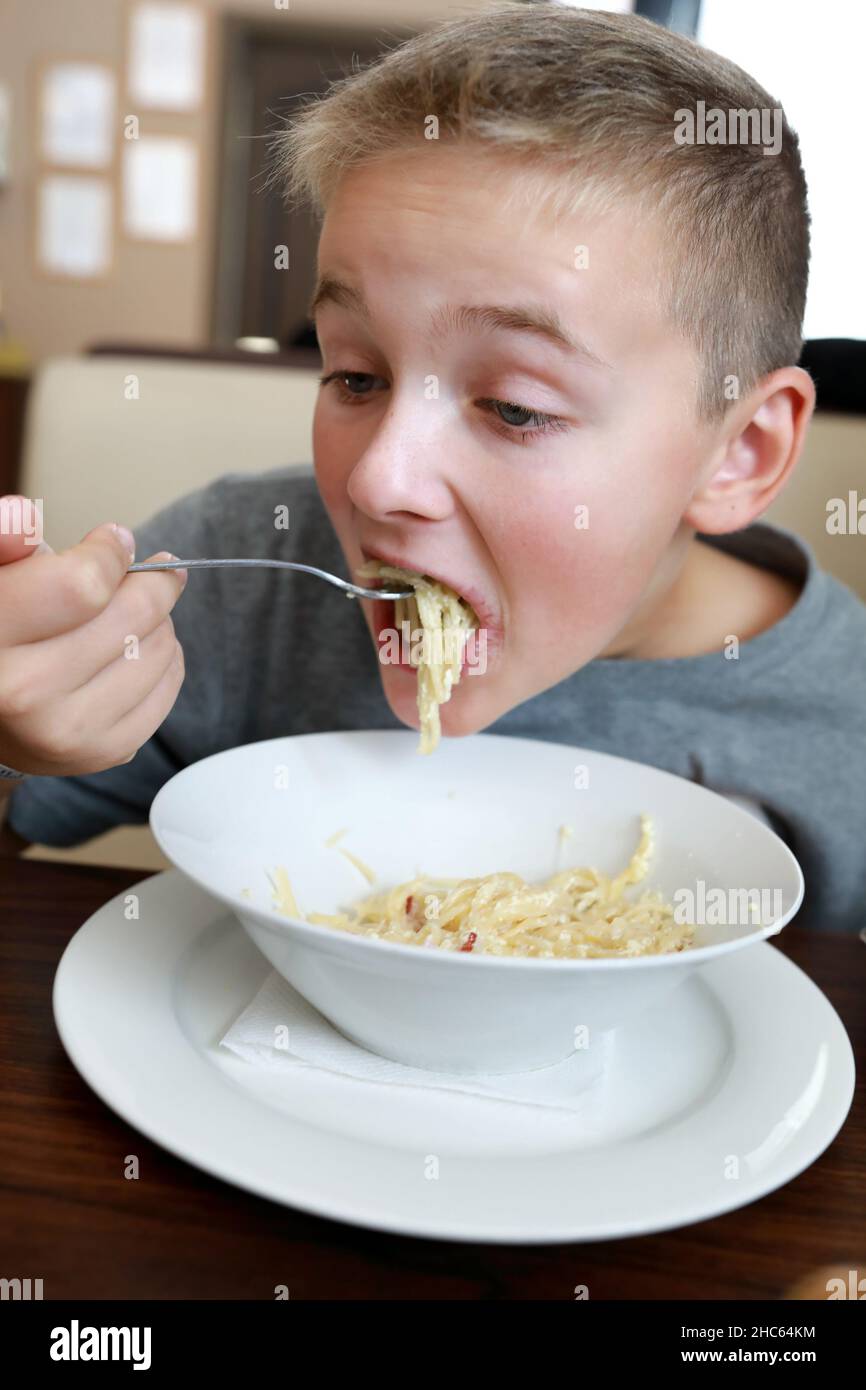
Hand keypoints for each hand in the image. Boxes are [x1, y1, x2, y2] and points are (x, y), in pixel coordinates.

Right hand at [0, 496, 187, 776]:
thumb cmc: (0, 629)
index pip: (81, 585)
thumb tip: (23, 516)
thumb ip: (5, 542)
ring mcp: (66, 730)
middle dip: (150, 583)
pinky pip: (169, 685)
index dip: (109, 553)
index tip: (113, 541)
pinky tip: (138, 648)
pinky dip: (165, 656)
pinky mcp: (104, 752)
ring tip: (133, 614)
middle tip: (151, 571)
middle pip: (131, 617)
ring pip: (157, 648)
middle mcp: (22, 693)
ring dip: (158, 620)